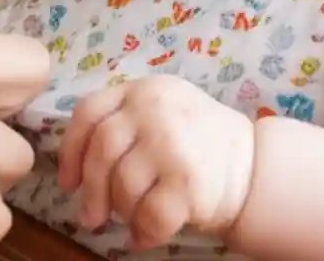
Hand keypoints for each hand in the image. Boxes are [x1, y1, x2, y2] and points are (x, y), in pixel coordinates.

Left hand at [56, 76, 255, 249]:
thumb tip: (76, 170)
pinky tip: (147, 234)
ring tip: (133, 219)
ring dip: (122, 211)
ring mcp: (172, 143)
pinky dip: (143, 232)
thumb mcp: (164, 112)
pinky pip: (148, 215)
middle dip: (92, 190)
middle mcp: (156, 109)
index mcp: (146, 89)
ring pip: (122, 185)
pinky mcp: (187, 180)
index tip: (68, 181)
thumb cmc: (199, 143)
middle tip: (91, 218)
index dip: (71, 150)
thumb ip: (125, 122)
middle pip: (102, 150)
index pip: (90, 111)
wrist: (255, 165)